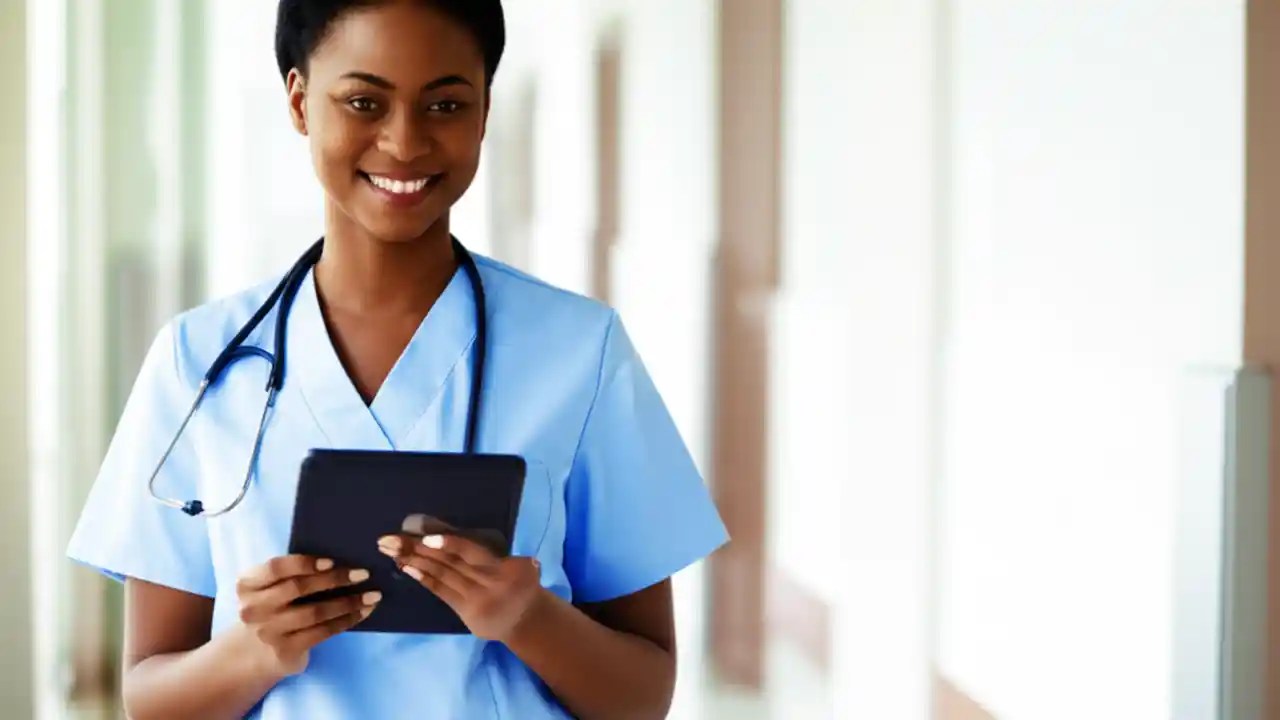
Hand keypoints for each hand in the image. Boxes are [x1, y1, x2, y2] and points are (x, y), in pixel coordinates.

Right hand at [234, 555, 382, 676]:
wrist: (255, 652)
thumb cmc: (273, 607)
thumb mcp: (270, 588)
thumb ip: (291, 573)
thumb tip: (341, 555)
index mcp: (247, 584)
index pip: (275, 567)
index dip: (304, 563)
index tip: (332, 560)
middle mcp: (253, 608)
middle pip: (298, 588)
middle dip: (334, 579)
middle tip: (363, 573)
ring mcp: (269, 632)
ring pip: (315, 612)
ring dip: (348, 602)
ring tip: (372, 595)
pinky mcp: (286, 651)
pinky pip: (323, 632)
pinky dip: (346, 620)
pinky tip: (363, 612)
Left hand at [377, 533, 545, 642]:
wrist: (527, 622)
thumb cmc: (523, 586)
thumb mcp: (525, 567)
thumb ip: (506, 557)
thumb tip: (483, 544)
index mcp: (501, 568)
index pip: (471, 553)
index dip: (448, 545)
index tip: (425, 538)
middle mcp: (486, 583)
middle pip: (448, 562)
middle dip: (416, 548)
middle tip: (389, 539)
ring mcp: (473, 600)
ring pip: (441, 576)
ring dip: (413, 561)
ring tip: (391, 551)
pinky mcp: (464, 611)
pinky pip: (441, 592)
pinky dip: (423, 579)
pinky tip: (406, 568)